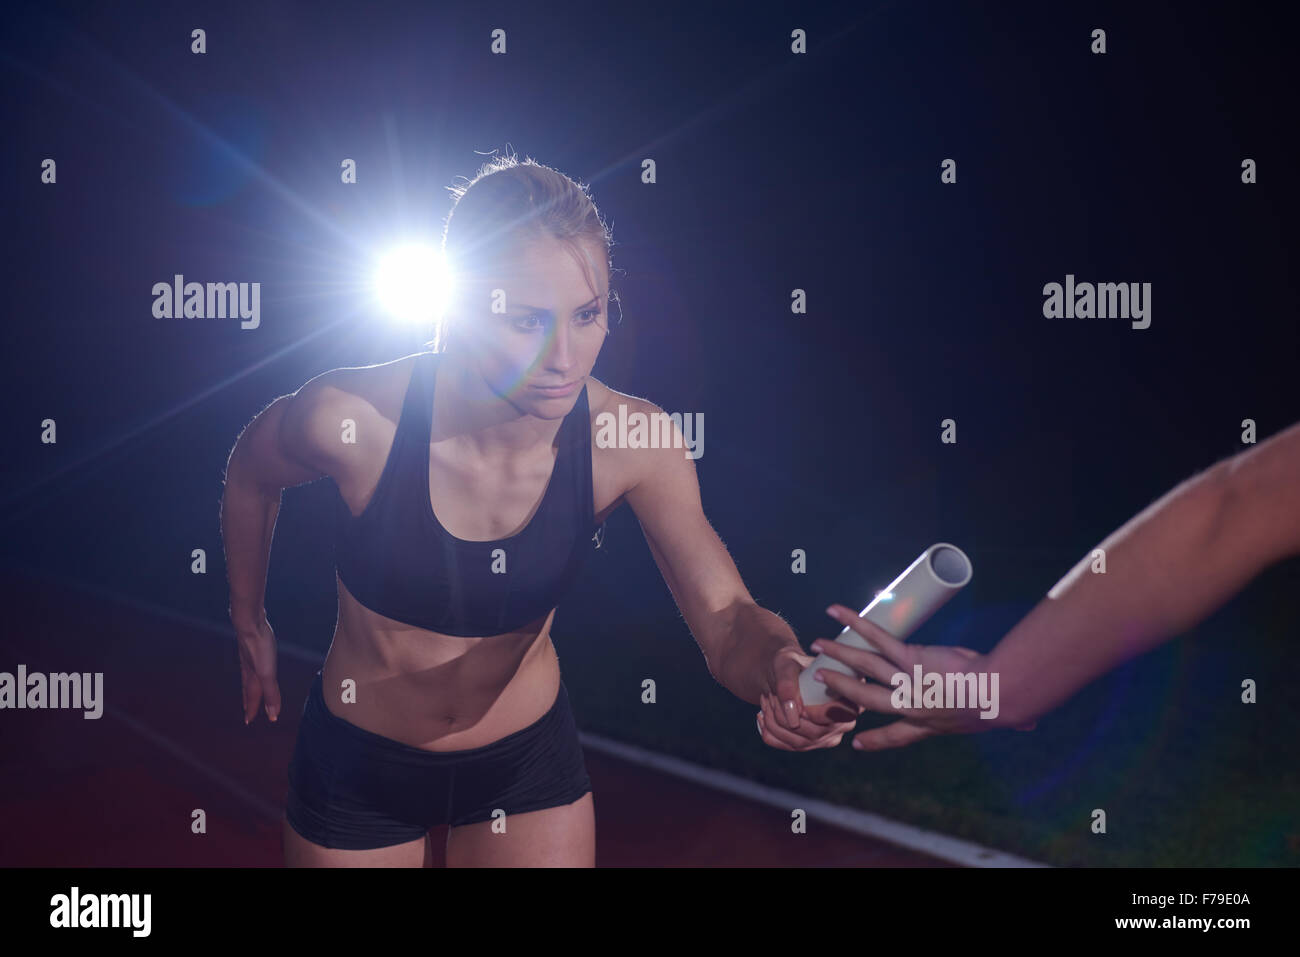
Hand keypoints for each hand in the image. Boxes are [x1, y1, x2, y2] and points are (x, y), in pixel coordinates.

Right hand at [232, 609, 280, 723]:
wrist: (250, 623)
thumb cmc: (259, 648)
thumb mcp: (268, 673)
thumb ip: (271, 693)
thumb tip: (273, 716)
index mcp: (253, 676)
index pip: (253, 697)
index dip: (252, 709)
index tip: (249, 720)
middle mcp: (248, 668)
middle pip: (249, 688)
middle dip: (249, 700)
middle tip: (247, 709)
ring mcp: (249, 655)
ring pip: (249, 674)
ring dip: (251, 684)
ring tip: (251, 687)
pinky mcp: (253, 644)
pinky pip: (252, 660)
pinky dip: (253, 666)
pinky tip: (255, 660)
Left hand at [755, 642, 862, 750]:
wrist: (782, 673)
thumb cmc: (790, 664)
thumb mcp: (785, 664)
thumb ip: (788, 683)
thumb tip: (793, 714)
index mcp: (851, 697)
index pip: (841, 716)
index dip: (814, 712)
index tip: (793, 698)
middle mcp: (845, 722)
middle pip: (815, 732)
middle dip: (785, 715)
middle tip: (770, 695)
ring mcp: (828, 737)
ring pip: (799, 743)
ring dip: (775, 723)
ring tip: (766, 701)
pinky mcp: (810, 745)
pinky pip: (787, 746)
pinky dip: (769, 731)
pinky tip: (763, 715)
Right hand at [813, 604, 1036, 750]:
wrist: (997, 695)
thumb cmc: (1004, 705)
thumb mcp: (1001, 716)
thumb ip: (1012, 719)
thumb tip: (1031, 723)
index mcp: (930, 724)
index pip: (898, 736)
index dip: (877, 740)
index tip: (857, 744)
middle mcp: (911, 706)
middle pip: (867, 700)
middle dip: (842, 691)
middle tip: (821, 684)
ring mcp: (907, 682)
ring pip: (864, 668)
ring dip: (838, 655)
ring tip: (816, 647)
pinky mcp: (911, 659)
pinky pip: (877, 640)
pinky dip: (856, 623)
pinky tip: (837, 612)